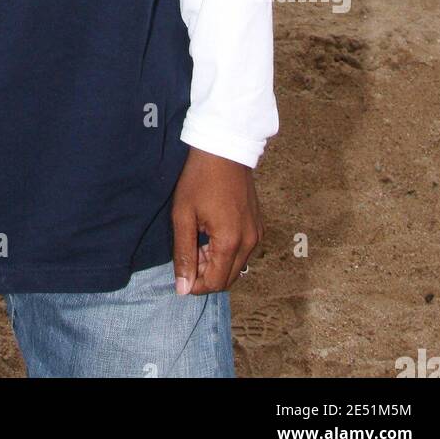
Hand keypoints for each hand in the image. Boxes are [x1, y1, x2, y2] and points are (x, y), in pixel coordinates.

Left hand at [171, 146, 262, 295]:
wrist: (224, 149)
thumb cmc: (199, 179)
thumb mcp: (183, 215)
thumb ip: (183, 254)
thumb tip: (183, 289)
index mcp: (230, 242)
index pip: (215, 283)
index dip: (195, 285)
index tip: (180, 272)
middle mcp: (250, 242)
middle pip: (228, 279)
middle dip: (206, 274)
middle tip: (188, 253)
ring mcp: (257, 234)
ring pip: (236, 266)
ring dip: (216, 264)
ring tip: (198, 241)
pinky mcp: (259, 226)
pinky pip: (244, 252)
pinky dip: (227, 252)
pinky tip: (211, 234)